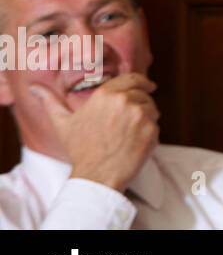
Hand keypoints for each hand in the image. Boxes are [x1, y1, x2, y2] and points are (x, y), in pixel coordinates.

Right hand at [30, 73, 159, 192]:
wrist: (96, 176)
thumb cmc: (80, 150)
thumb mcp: (63, 124)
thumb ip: (51, 102)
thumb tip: (34, 87)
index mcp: (106, 94)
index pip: (133, 78)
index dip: (142, 82)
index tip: (149, 86)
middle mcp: (124, 100)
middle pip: (144, 95)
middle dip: (141, 104)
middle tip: (133, 120)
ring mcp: (140, 114)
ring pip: (152, 109)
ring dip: (147, 119)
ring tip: (129, 135)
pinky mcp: (152, 129)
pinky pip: (156, 126)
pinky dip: (150, 134)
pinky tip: (134, 144)